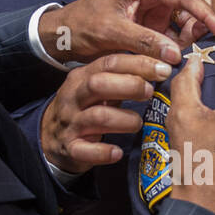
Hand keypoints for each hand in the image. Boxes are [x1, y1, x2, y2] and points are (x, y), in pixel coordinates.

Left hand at [37, 0, 214, 67]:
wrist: (63, 35)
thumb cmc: (82, 25)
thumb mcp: (112, 32)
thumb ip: (144, 42)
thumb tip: (176, 55)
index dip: (206, 12)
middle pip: (190, 2)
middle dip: (204, 20)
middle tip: (214, 39)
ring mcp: (154, 9)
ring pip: (186, 19)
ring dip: (193, 34)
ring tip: (190, 50)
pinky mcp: (152, 25)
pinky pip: (175, 33)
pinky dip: (181, 44)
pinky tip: (182, 54)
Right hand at [40, 53, 173, 174]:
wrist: (50, 137)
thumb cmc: (85, 108)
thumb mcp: (98, 87)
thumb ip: (124, 76)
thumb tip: (162, 65)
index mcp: (84, 77)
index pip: (110, 62)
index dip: (139, 63)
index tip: (164, 67)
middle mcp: (75, 97)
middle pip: (99, 84)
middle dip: (130, 85)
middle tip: (151, 92)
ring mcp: (71, 123)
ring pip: (97, 117)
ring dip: (123, 119)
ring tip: (138, 123)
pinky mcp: (70, 148)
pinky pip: (85, 150)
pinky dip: (103, 152)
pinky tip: (118, 152)